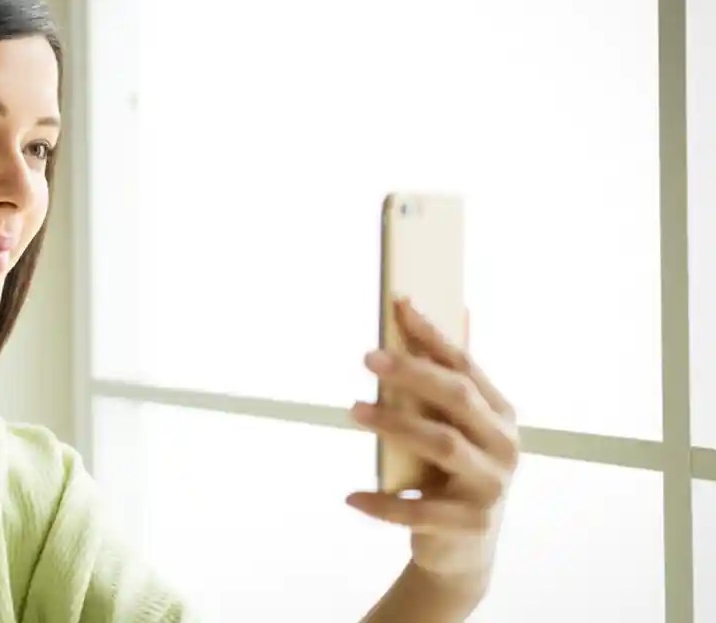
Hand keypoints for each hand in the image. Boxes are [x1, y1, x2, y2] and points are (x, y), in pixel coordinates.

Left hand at [347, 299, 518, 582]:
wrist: (463, 551)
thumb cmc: (453, 473)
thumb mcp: (458, 428)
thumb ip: (454, 378)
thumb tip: (460, 311)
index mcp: (500, 415)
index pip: (465, 365)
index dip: (432, 334)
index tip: (399, 305)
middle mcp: (503, 446)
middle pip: (457, 398)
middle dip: (413, 373)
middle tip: (368, 357)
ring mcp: (489, 486)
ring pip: (441, 444)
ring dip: (395, 424)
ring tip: (353, 410)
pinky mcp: (468, 524)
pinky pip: (418, 510)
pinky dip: (382, 503)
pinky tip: (352, 496)